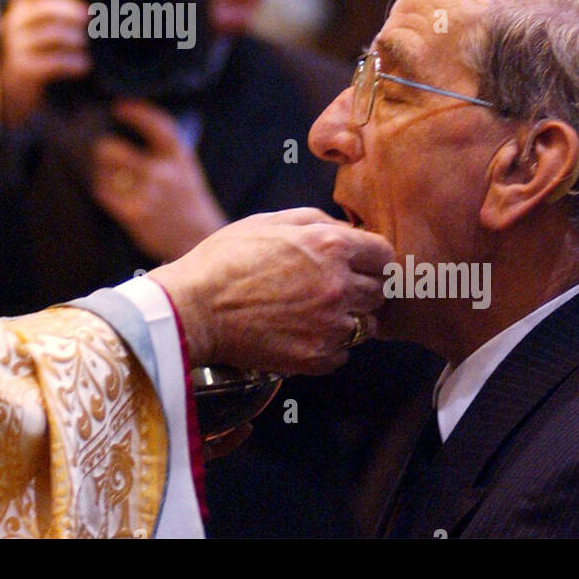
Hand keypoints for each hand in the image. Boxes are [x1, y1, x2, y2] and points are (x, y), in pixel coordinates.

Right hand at [0, 0, 102, 128]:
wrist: (18, 86)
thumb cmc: (46, 46)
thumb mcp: (53, 19)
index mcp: (26, 0)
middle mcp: (17, 18)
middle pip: (43, 8)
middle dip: (69, 9)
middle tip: (91, 16)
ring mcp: (17, 45)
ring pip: (49, 35)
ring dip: (74, 37)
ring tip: (89, 43)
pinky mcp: (23, 69)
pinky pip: (50, 62)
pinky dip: (72, 62)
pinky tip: (85, 64)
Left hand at [90, 99, 227, 262]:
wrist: (196, 235)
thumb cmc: (184, 194)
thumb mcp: (183, 164)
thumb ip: (162, 145)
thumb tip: (125, 121)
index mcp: (179, 154)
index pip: (156, 123)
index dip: (135, 111)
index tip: (119, 106)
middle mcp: (163, 172)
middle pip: (114, 149)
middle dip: (103, 147)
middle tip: (102, 148)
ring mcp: (148, 194)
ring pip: (105, 172)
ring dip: (102, 170)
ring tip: (109, 173)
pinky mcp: (134, 213)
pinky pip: (104, 192)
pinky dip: (103, 189)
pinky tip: (110, 189)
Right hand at [149, 208, 390, 375]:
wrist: (193, 309)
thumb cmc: (225, 260)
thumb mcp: (268, 221)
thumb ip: (315, 221)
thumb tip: (347, 230)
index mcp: (330, 246)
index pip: (385, 255)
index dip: (371, 259)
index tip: (358, 264)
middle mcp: (338, 286)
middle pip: (380, 292)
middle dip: (361, 288)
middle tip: (329, 288)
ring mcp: (329, 325)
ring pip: (365, 326)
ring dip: (347, 319)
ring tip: (311, 312)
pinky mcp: (317, 357)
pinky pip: (342, 354)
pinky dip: (328, 346)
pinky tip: (299, 332)